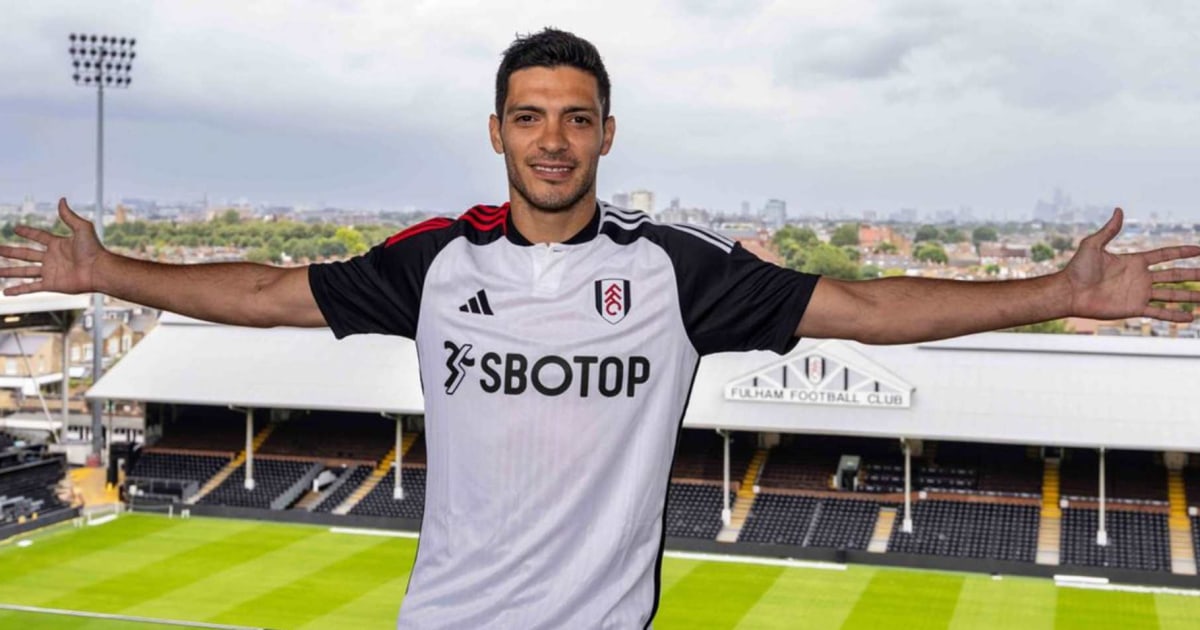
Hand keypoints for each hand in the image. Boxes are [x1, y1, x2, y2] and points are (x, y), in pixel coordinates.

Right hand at [0, 198, 106, 295]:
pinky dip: (18, 289)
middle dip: (10, 252)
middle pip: (26, 254)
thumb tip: (62, 200)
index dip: (28, 232)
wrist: (99, 270)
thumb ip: (69, 216)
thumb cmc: (93, 250)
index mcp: (58, 244)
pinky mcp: (51, 284)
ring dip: (10, 271)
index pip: (39, 237)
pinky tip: (6, 292)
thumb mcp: (82, 228)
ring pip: (24, 271)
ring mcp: (50, 272)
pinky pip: (31, 287)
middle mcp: (52, 258)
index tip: (16, 228)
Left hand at [1066, 208, 1199, 321]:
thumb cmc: (1077, 268)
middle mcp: (1140, 277)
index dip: (1182, 252)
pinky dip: (1174, 315)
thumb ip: (1109, 230)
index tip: (1199, 249)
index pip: (1164, 255)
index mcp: (1134, 261)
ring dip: (1189, 295)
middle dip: (1192, 274)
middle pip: (1173, 275)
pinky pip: (1159, 312)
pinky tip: (1190, 316)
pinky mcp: (1134, 308)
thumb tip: (1119, 210)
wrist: (1070, 292)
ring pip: (1171, 294)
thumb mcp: (1093, 245)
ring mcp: (1139, 293)